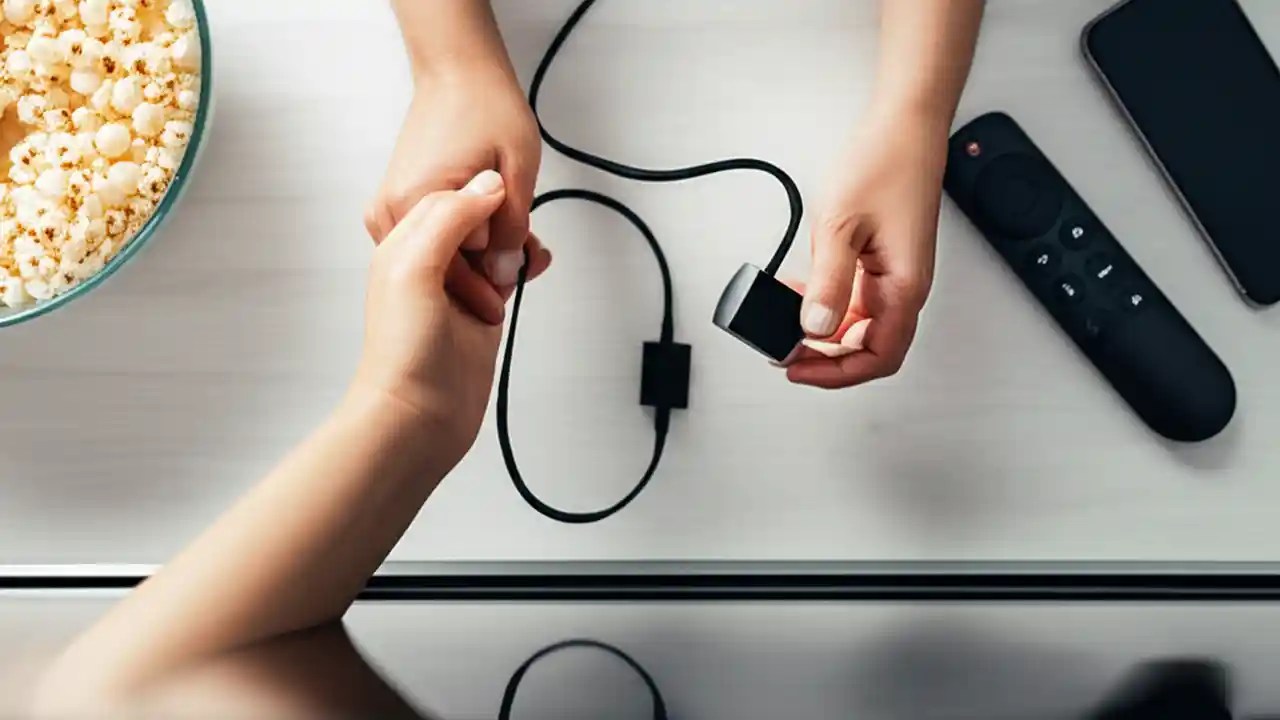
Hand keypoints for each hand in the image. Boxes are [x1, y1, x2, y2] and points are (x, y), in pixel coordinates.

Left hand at [352, 170, 551, 463]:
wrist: (418, 420)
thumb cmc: (404, 354)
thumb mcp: (415, 268)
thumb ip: (448, 219)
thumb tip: (486, 185)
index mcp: (404, 243)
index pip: (448, 195)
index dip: (479, 195)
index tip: (505, 200)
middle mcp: (428, 264)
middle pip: (476, 219)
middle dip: (502, 221)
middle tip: (516, 232)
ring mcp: (457, 290)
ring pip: (494, 247)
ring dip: (516, 245)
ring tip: (527, 256)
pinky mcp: (480, 315)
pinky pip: (506, 277)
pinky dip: (523, 268)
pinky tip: (535, 266)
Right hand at [365, 64, 541, 290]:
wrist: (457, 73)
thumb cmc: (485, 107)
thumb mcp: (517, 168)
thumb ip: (511, 226)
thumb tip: (505, 273)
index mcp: (415, 202)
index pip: (459, 271)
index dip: (499, 272)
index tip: (526, 268)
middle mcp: (392, 212)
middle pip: (447, 269)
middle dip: (492, 263)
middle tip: (532, 250)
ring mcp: (389, 210)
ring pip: (442, 256)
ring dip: (481, 252)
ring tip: (516, 230)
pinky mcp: (395, 206)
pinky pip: (435, 240)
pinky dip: (465, 238)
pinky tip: (492, 222)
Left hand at [788, 106, 948, 388]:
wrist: (904, 126)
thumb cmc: (884, 164)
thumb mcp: (840, 226)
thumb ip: (826, 282)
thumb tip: (813, 328)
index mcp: (904, 286)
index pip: (877, 357)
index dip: (836, 374)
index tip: (797, 368)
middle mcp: (906, 287)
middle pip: (870, 349)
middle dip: (826, 359)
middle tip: (784, 351)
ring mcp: (897, 274)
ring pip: (862, 328)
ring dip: (824, 333)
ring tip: (785, 325)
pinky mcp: (885, 261)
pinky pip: (857, 300)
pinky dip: (828, 305)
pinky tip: (799, 293)